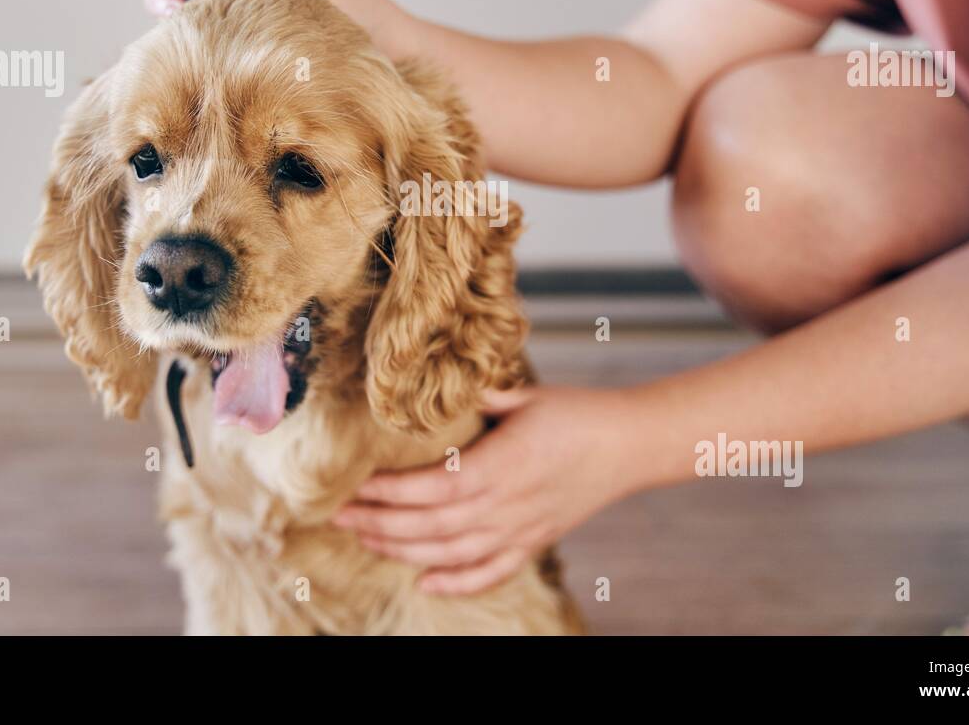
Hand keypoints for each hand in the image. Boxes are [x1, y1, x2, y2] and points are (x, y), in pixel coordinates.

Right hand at [139, 0, 417, 57]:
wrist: (398, 64)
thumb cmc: (361, 19)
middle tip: (180, 12)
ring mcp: (241, 29)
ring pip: (187, 21)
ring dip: (181, 28)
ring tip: (203, 43)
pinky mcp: (246, 65)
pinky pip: (206, 56)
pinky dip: (200, 58)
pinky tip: (214, 69)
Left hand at [332, 385, 642, 594]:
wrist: (629, 444)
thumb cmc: (578, 412)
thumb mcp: (525, 395)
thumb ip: (479, 397)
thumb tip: (433, 387)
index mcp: (500, 465)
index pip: (431, 488)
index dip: (389, 493)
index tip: (354, 487)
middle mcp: (506, 505)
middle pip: (430, 527)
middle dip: (379, 524)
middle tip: (338, 515)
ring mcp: (521, 530)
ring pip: (451, 554)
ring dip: (403, 551)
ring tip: (366, 539)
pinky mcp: (535, 542)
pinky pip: (490, 572)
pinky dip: (457, 583)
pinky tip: (425, 581)